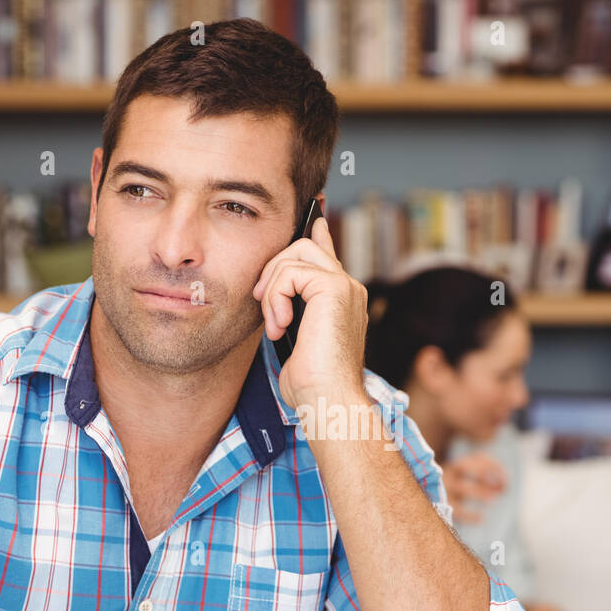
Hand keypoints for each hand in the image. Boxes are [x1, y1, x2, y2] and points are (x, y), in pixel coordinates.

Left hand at [252, 214, 367, 410]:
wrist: (327, 399)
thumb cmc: (311, 383)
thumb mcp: (293, 340)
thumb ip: (288, 312)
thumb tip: (266, 296)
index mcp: (341, 298)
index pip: (327, 251)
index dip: (317, 228)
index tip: (314, 210)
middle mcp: (348, 287)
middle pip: (306, 244)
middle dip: (275, 266)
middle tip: (262, 300)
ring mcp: (344, 285)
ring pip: (296, 253)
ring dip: (273, 287)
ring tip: (275, 323)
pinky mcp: (334, 288)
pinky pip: (291, 272)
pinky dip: (276, 297)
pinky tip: (281, 325)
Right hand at [440, 452, 507, 523]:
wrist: (424, 499)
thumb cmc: (455, 486)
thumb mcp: (467, 479)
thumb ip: (487, 478)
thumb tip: (504, 486)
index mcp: (458, 465)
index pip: (477, 458)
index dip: (493, 466)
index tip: (507, 478)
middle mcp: (449, 473)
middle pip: (465, 466)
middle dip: (484, 474)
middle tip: (502, 487)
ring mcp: (444, 488)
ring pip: (462, 487)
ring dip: (480, 492)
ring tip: (493, 499)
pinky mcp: (440, 505)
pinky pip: (456, 509)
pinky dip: (469, 515)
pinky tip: (481, 519)